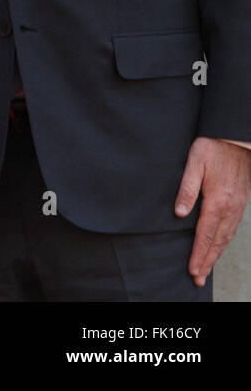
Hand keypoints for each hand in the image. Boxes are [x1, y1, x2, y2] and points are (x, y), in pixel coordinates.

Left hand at [174, 137, 250, 287]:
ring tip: (206, 269)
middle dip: (207, 261)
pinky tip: (219, 247)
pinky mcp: (240, 203)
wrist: (235, 140)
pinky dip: (224, 242)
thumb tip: (179, 213)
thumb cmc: (212, 148)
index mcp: (217, 201)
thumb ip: (186, 188)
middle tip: (198, 278)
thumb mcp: (194, 163)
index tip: (192, 270)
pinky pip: (232, 229)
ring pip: (226, 238)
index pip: (205, 235)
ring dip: (216, 255)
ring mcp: (237, 207)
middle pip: (217, 242)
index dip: (198, 254)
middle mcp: (229, 209)